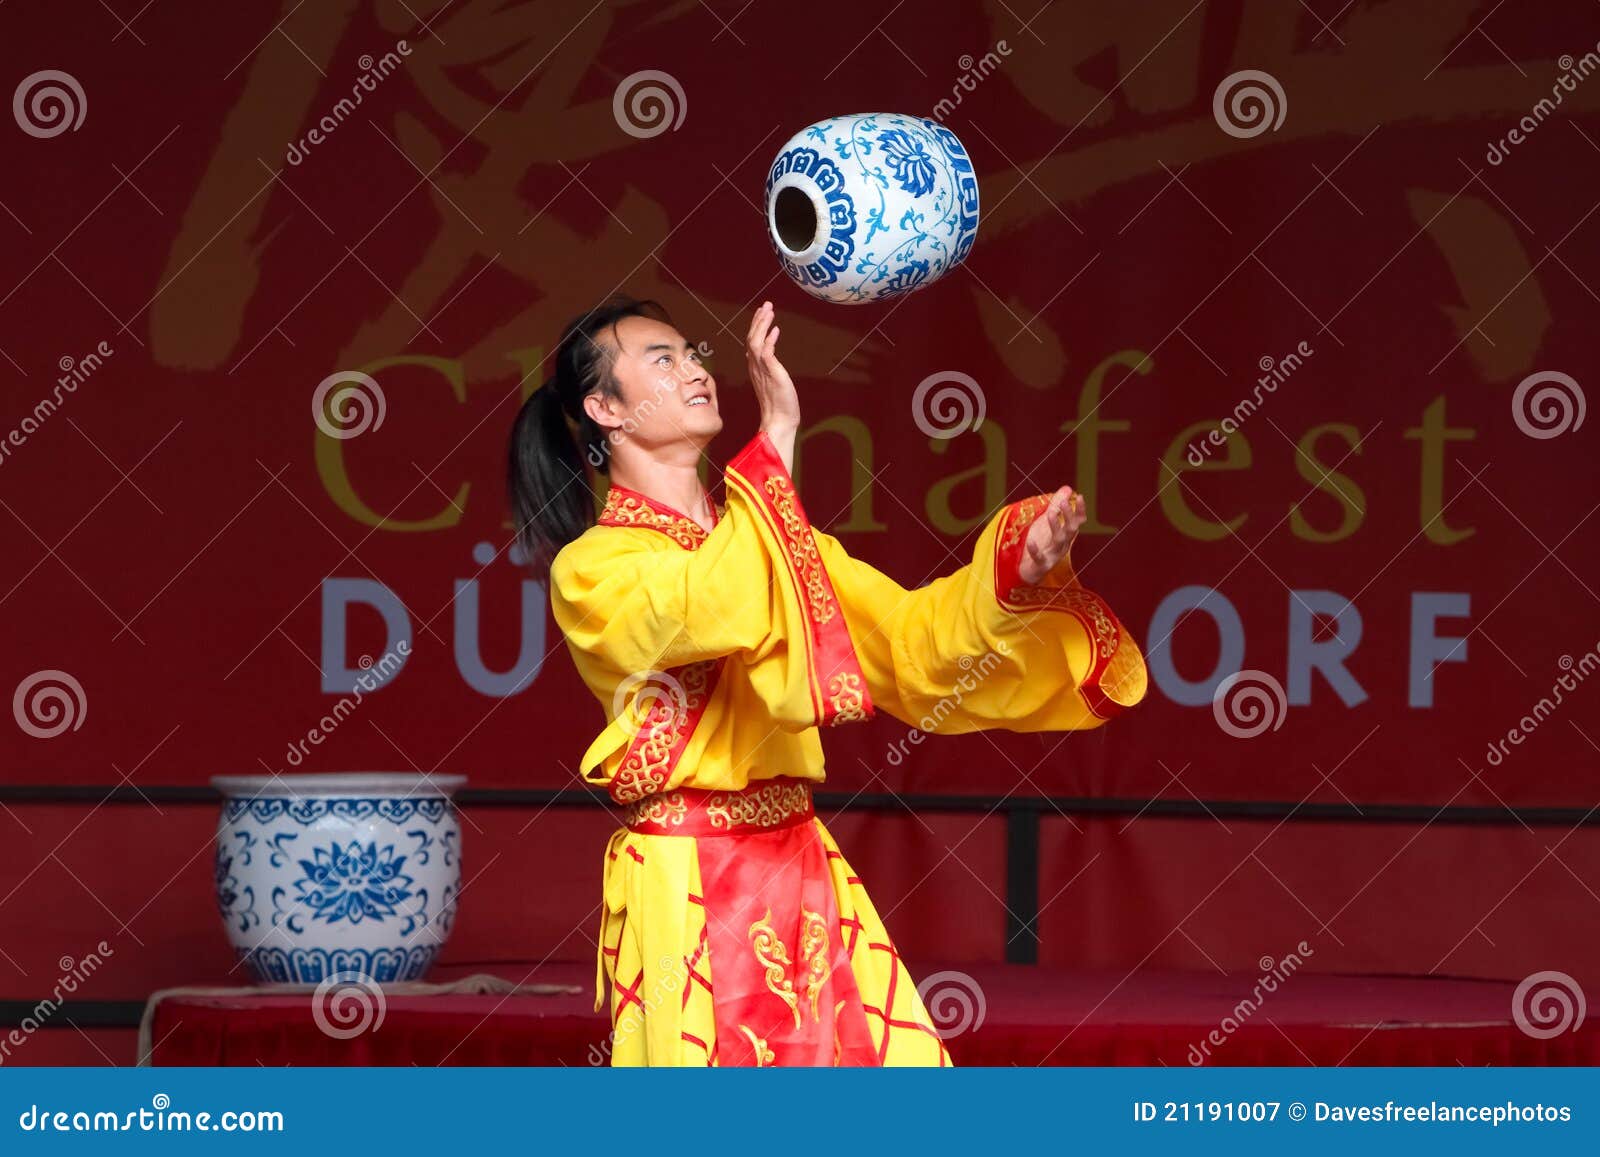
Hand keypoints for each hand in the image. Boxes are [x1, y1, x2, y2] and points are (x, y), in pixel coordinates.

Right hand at [747, 301, 799, 471]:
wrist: (779, 421)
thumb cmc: (779, 407)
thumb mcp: (773, 383)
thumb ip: (770, 370)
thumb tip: (769, 360)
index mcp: (755, 369)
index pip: (752, 342)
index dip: (756, 326)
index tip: (762, 313)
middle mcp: (755, 368)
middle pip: (751, 338)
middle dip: (758, 320)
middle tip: (766, 305)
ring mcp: (762, 370)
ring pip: (756, 342)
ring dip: (762, 325)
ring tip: (769, 311)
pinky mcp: (771, 374)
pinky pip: (767, 353)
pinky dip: (770, 340)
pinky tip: (776, 330)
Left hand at [1018, 486, 1085, 584]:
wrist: (1029, 570)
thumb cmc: (1041, 543)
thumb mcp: (1048, 522)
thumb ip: (1057, 506)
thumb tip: (1068, 488)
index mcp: (1066, 535)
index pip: (1077, 522)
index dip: (1080, 510)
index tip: (1080, 496)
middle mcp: (1063, 545)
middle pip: (1070, 530)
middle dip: (1068, 516)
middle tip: (1063, 502)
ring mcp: (1053, 556)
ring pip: (1058, 541)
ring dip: (1055, 527)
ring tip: (1050, 514)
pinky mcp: (1041, 565)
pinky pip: (1039, 558)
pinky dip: (1036, 550)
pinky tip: (1030, 542)